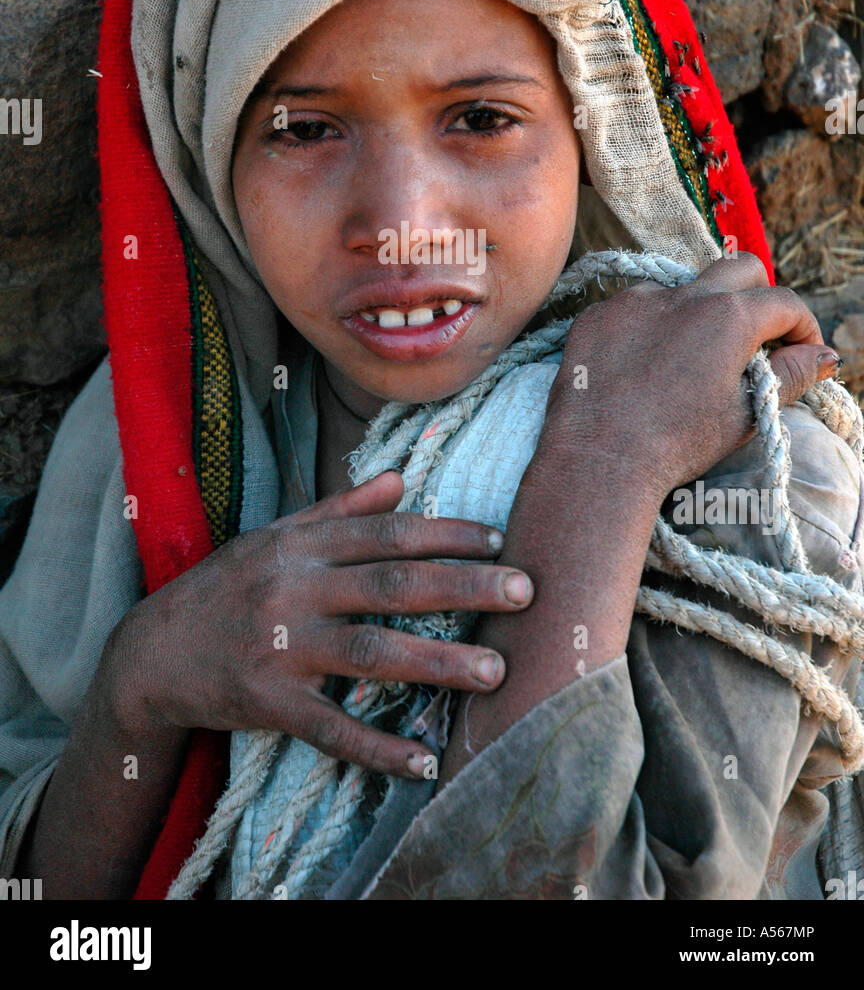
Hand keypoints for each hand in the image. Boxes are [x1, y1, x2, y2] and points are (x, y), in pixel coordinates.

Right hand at [106, 471, 532, 777]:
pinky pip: (332, 729)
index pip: (386, 533)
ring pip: (372, 652)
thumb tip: (400, 478)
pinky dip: (379, 748)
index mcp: (302, 545)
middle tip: (525, 590)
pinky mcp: (268, 702)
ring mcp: (281, 647)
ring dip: (439, 663)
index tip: (499, 538)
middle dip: (464, 585)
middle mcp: (295, 589)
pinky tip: (426, 760)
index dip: (445, 533)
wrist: (150, 650)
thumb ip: (340, 509)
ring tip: (495, 671)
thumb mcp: (277, 536)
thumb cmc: (227, 586)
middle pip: (392, 584)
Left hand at [542, 250, 837, 502]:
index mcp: (729, 317)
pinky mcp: (598, 314)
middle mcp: (683, 295)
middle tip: (755, 340)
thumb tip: (826, 355)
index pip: (785, 303)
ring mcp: (635, 299)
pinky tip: (642, 367)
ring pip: (682, 288)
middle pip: (740, 271)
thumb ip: (791, 376)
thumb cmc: (679, 444)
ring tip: (689, 361)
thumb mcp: (747, 413)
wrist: (599, 459)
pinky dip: (649, 327)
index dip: (803, 328)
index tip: (801, 354)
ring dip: (697, 313)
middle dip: (759, 297)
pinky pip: (634, 307)